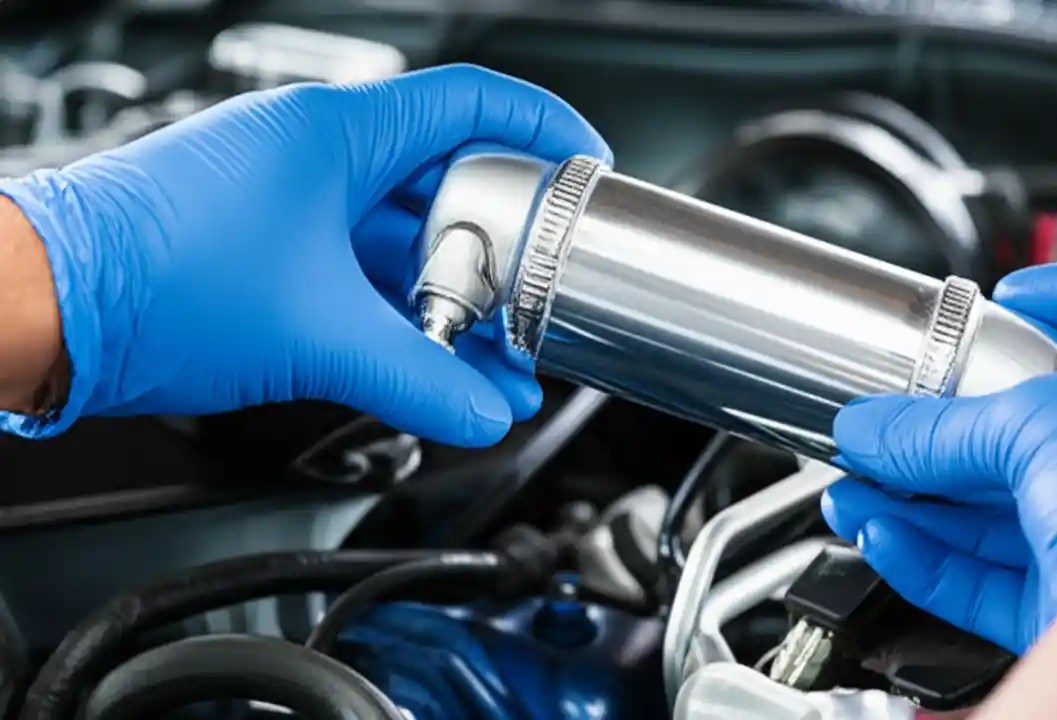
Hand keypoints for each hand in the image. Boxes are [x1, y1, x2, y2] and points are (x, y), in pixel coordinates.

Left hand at [0, 64, 609, 443]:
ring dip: (454, 295)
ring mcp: (293, 201)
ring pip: (405, 236)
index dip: (544, 131)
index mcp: (336, 132)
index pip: (472, 103)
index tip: (587, 169)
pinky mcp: (271, 248)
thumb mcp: (317, 332)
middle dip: (506, 246)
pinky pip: (363, 271)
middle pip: (447, 182)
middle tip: (544, 292)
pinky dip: (404, 312)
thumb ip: (420, 379)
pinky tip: (433, 360)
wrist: (44, 310)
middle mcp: (317, 154)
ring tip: (499, 355)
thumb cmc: (152, 278)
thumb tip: (484, 412)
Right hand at [822, 260, 1056, 652]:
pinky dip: (933, 557)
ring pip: (1005, 510)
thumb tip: (870, 429)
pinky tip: (883, 534)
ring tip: (857, 485)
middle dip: (953, 426)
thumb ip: (936, 427)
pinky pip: (994, 577)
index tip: (1016, 299)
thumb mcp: (1034, 418)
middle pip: (1043, 427)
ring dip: (921, 498)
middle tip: (899, 417)